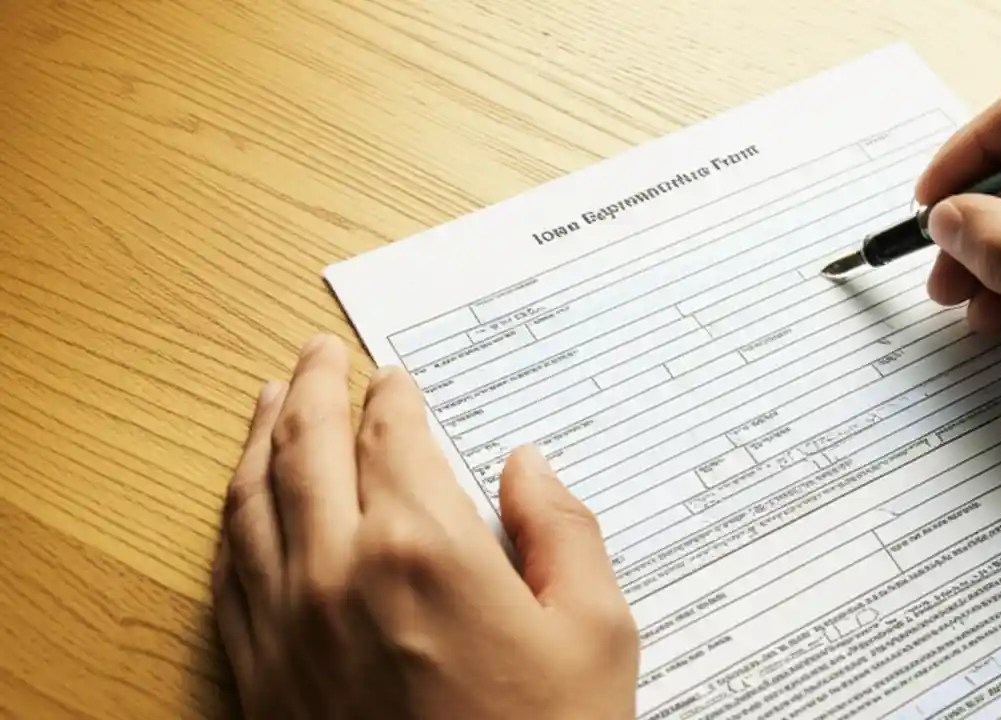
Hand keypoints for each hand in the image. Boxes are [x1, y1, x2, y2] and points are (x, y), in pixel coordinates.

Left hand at [211, 335, 638, 718]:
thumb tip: (530, 467)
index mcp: (425, 548)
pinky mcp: (262, 674)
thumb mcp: (596, 633)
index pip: (393, 435)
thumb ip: (564, 530)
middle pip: (310, 446)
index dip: (393, 393)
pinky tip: (242, 501)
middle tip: (319, 352)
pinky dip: (233, 515)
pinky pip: (229, 570)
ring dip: (260, 435)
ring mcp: (289, 624)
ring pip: (253, 498)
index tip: (396, 376)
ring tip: (268, 399)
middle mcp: (340, 572)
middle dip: (314, 386)